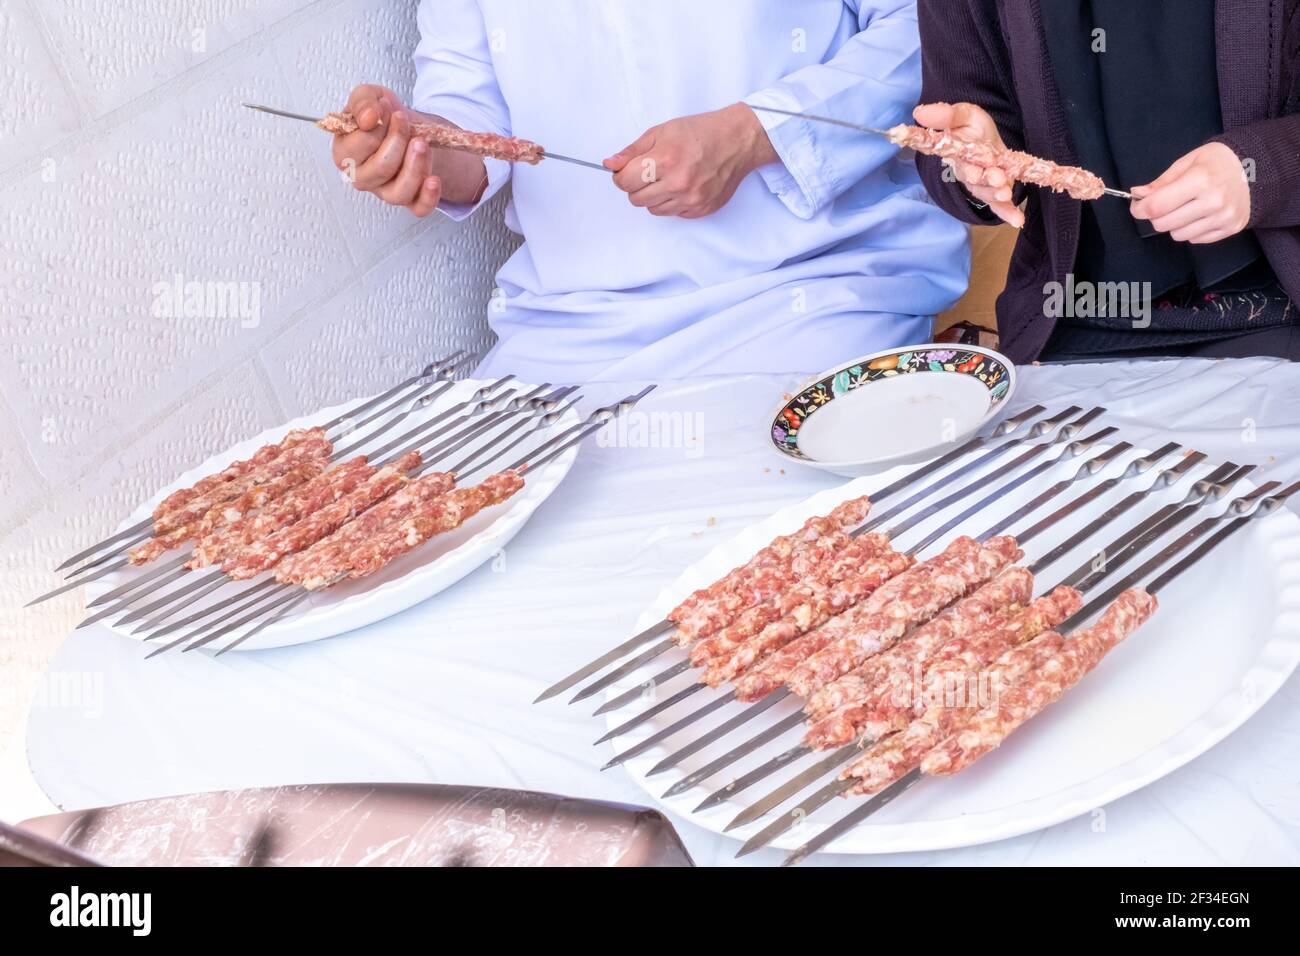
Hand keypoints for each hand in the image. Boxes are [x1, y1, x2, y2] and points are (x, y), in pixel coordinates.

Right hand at [328, 84, 443, 216]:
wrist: (408, 125)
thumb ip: (363, 102)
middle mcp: (363, 177)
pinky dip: (428, 197)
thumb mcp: (370, 96)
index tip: (387, 108)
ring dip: (415, 166)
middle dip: (397, 141)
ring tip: (422, 143)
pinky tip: (434, 180)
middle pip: (380, 169)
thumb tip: (368, 117)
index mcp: (345, 153)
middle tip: (404, 121)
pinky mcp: (409, 200)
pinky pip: (418, 208)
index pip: (359, 145)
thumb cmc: (383, 116)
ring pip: (399, 192)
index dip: (377, 125)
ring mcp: (386, 191)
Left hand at [604, 103, 778, 217]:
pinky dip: (672, 202)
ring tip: (668, 177)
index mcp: (665, 160)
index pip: (625, 182)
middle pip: (636, 199)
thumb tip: (610, 164)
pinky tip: (682, 185)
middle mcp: (678, 183)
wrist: (737, 141)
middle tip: (650, 172)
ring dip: (654, 196)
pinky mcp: (700, 209)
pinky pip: (673, 214)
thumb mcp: (661, 132)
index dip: (621, 175)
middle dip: (637, 186)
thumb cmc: (701, 132)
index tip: (627, 170)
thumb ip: (632, 151)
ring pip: (653, 209)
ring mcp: (691, 199)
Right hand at [912, 102, 1023, 227]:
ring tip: (1006, 193)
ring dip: (997, 195)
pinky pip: (999, 206)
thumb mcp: (964, 115)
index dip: (964, 167)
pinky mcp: (995, 193)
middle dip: (986, 181)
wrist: (987, 140)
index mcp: (957, 154)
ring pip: (986, 193)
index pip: (955, 161)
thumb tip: (919, 112)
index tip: (972, 171)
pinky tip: (1018, 221)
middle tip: (997, 179)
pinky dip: (1008, 213)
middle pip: (974, 179)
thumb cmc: (973, 130)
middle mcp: (968, 172)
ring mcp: (981, 185)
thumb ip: (946, 115)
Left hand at [1129, 142, 1250, 243]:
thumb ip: (1161, 182)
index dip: (1139, 209)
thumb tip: (1137, 195)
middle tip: (1163, 204)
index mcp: (1200, 180)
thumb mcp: (1188, 161)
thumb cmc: (1218, 162)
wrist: (1256, 168)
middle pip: (1163, 224)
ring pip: (1177, 235)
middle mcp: (1213, 202)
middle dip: (1156, 216)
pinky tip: (1200, 214)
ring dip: (1174, 224)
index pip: (1156, 206)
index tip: (1138, 206)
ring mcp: (1223, 217)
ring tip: (1186, 207)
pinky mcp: (1230, 228)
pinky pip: (1195, 240)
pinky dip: (1191, 229)